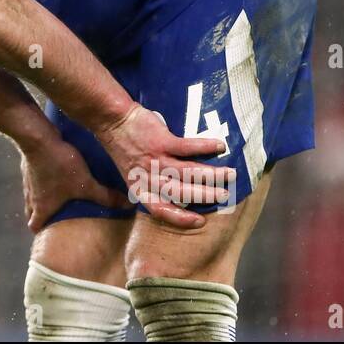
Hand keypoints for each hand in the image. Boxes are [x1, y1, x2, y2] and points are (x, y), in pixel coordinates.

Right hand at [20, 137, 133, 231]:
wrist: (38, 138)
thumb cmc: (59, 167)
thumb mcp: (86, 184)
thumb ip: (106, 197)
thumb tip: (128, 206)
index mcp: (41, 206)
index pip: (34, 226)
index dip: (40, 231)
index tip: (49, 232)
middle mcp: (31, 196)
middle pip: (30, 211)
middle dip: (41, 215)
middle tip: (56, 215)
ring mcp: (27, 180)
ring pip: (31, 194)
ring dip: (42, 196)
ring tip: (58, 194)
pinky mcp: (28, 164)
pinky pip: (33, 178)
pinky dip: (42, 178)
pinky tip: (54, 172)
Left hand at [93, 102, 235, 229]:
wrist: (113, 121)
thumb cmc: (125, 146)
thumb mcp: (132, 172)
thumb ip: (151, 182)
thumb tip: (176, 189)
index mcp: (140, 188)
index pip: (160, 209)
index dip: (180, 218)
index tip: (199, 221)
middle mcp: (149, 177)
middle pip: (181, 192)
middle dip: (205, 196)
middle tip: (224, 195)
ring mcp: (156, 160)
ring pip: (189, 172)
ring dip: (212, 174)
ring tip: (230, 174)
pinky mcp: (162, 142)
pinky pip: (188, 148)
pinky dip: (205, 147)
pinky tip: (219, 146)